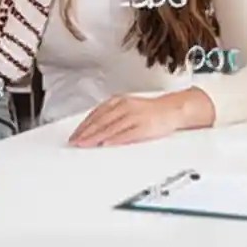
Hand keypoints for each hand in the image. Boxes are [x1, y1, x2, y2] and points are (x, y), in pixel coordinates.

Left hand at [68, 95, 183, 146]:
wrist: (172, 109)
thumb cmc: (149, 110)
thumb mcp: (126, 107)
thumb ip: (110, 115)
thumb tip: (92, 127)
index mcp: (119, 101)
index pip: (96, 114)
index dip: (83, 125)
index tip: (74, 135)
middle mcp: (125, 107)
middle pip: (101, 121)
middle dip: (86, 132)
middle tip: (75, 142)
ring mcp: (134, 116)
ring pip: (110, 127)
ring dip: (96, 137)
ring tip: (85, 145)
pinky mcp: (143, 127)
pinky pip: (126, 134)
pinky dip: (114, 139)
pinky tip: (106, 144)